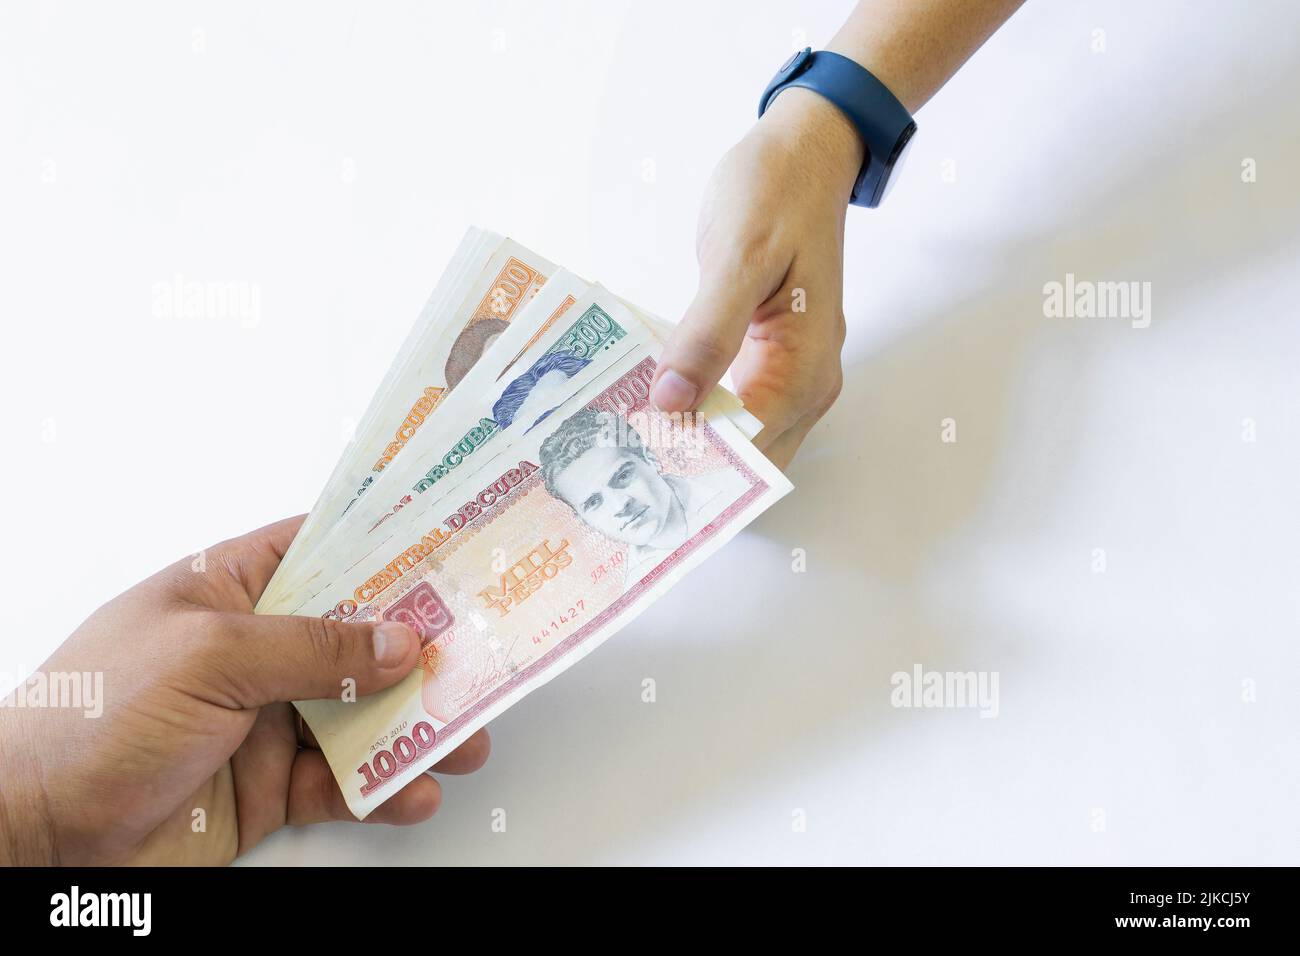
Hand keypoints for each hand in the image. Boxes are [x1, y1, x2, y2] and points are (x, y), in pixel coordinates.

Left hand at [0, 516, 489, 864]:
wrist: (36, 833)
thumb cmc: (91, 716)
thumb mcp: (210, 659)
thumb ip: (313, 649)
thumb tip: (399, 642)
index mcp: (232, 590)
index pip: (325, 551)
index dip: (388, 549)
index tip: (454, 550)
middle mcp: (257, 650)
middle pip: (361, 639)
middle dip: (425, 650)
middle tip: (483, 655)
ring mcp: (266, 719)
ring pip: (365, 714)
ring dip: (417, 726)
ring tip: (466, 736)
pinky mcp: (270, 785)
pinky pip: (345, 781)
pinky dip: (384, 789)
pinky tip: (412, 791)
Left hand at [649, 87, 863, 468]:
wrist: (807, 153)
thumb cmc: (778, 194)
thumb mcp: (739, 256)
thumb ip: (707, 333)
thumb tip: (670, 402)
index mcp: (805, 368)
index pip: (748, 450)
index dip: (692, 466)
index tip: (631, 469)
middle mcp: (807, 386)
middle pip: (747, 461)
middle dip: (688, 468)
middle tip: (616, 467)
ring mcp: (792, 377)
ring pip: (742, 442)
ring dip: (690, 446)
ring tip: (625, 447)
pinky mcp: (770, 362)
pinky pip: (735, 409)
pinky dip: (697, 417)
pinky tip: (651, 410)